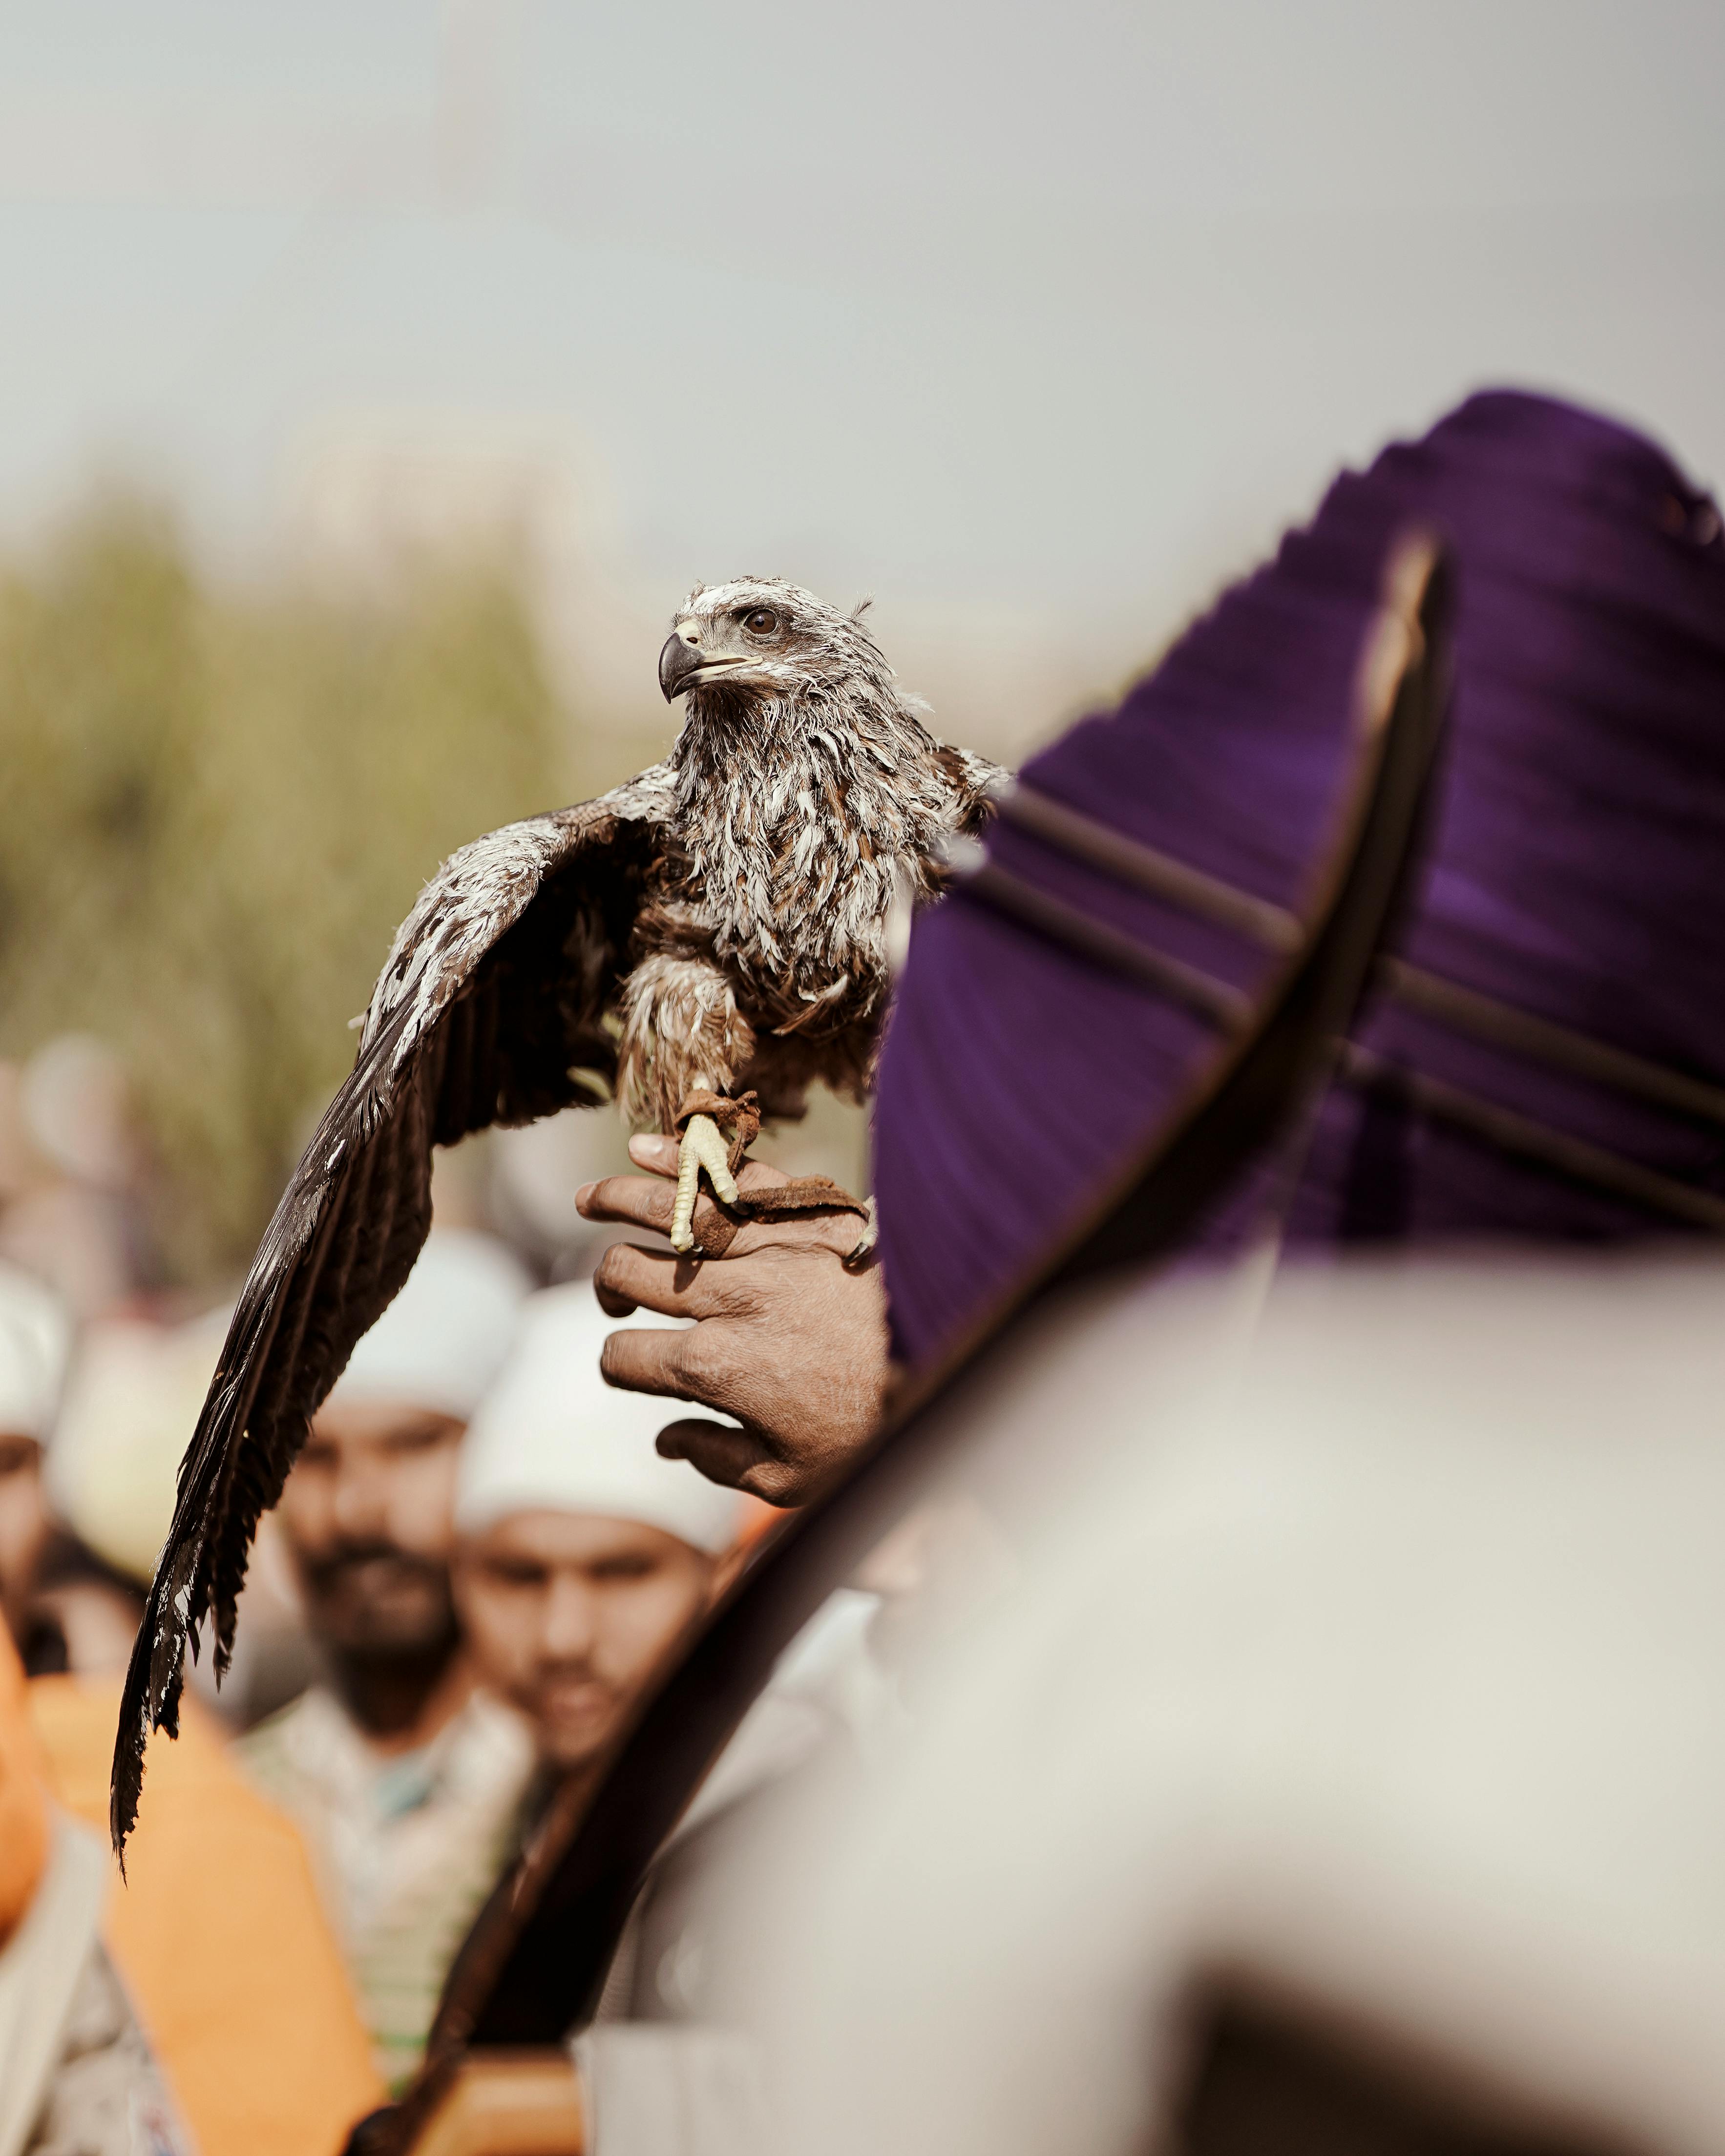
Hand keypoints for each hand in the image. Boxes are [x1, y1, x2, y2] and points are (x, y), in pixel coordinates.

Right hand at [576, 1135, 890, 1505]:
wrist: (955, 1359)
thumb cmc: (874, 1428)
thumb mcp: (793, 1476)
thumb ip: (718, 1459)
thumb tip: (667, 1439)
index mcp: (717, 1369)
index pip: (625, 1359)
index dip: (616, 1367)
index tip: (628, 1367)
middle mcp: (730, 1301)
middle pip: (630, 1276)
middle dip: (607, 1288)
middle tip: (616, 1297)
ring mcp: (765, 1249)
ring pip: (666, 1214)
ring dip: (614, 1202)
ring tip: (586, 1199)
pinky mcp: (801, 1212)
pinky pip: (729, 1175)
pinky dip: (682, 1157)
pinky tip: (645, 1149)